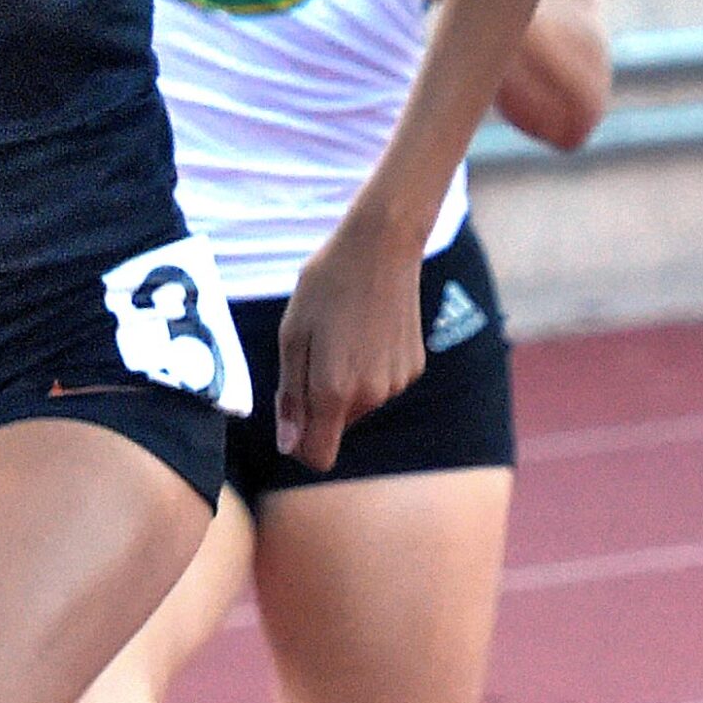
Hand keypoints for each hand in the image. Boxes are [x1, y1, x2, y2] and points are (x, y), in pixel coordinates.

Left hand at [275, 221, 425, 470]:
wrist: (381, 247)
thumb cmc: (326, 285)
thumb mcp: (293, 334)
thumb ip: (291, 395)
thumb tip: (289, 446)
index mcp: (335, 389)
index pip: (318, 455)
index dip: (299, 445)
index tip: (290, 416)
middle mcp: (371, 395)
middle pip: (335, 426)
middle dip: (318, 403)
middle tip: (311, 349)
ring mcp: (397, 383)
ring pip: (358, 404)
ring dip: (343, 382)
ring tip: (340, 332)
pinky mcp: (413, 368)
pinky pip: (380, 384)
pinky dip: (368, 368)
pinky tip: (366, 328)